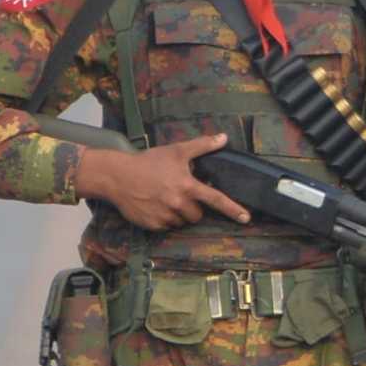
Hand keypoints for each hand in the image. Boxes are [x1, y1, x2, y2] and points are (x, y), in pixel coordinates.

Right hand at [76, 133, 249, 231]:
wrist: (118, 176)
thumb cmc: (149, 162)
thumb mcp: (176, 151)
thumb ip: (202, 146)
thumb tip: (223, 138)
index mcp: (187, 186)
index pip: (216, 199)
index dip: (233, 209)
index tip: (246, 218)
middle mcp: (178, 203)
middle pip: (197, 215)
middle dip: (193, 208)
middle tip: (179, 195)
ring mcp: (165, 216)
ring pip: (181, 222)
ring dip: (178, 214)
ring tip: (164, 198)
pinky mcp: (153, 225)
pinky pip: (166, 227)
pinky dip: (164, 219)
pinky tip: (154, 205)